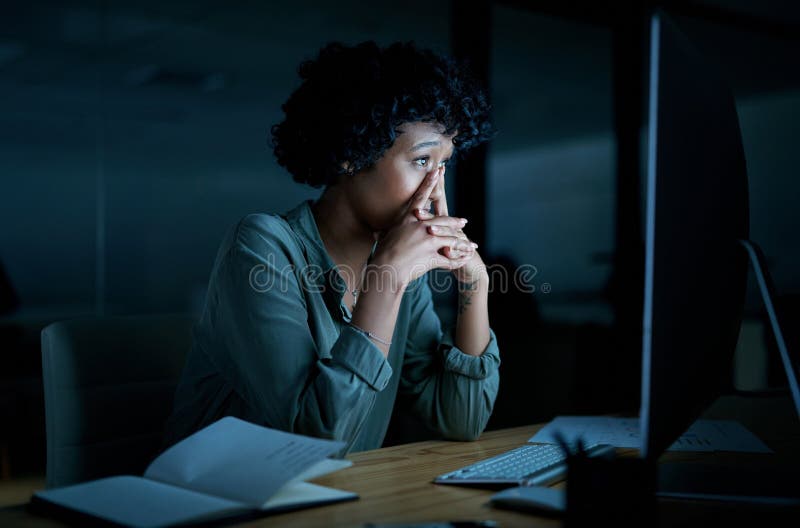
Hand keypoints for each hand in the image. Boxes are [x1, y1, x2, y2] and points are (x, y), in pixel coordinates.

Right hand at [370, 166, 475, 288]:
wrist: (385, 268)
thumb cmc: (382, 253)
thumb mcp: (385, 236)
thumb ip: (389, 230)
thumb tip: (377, 229)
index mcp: (408, 218)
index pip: (421, 197)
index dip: (430, 183)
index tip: (437, 171)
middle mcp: (420, 226)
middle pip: (443, 219)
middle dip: (455, 221)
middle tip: (464, 221)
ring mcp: (428, 240)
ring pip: (451, 239)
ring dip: (462, 243)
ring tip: (470, 245)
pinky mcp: (432, 255)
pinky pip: (449, 258)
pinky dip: (459, 260)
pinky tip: (465, 260)